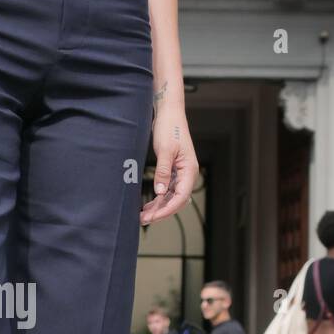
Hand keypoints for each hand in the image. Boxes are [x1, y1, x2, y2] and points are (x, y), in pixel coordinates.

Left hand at [140, 106, 198, 226]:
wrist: (169, 113)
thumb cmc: (169, 128)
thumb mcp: (165, 150)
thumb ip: (163, 172)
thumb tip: (160, 192)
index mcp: (189, 170)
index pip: (181, 197)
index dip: (167, 209)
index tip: (153, 217)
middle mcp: (188, 174)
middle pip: (177, 200)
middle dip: (162, 211)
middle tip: (144, 220)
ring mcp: (181, 172)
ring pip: (172, 196)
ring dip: (159, 206)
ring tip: (143, 215)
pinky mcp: (174, 170)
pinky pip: (168, 189)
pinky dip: (159, 198)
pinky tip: (149, 204)